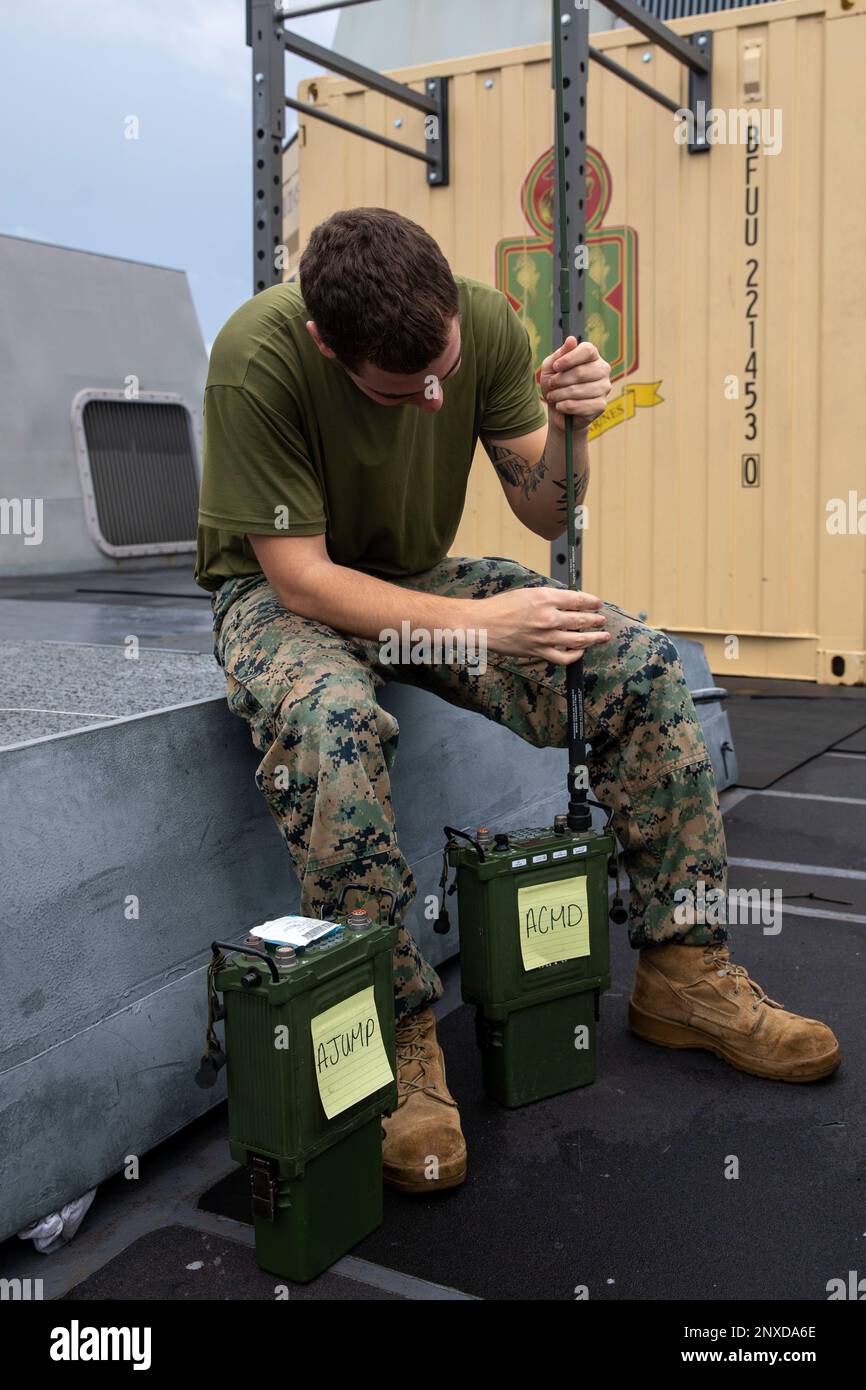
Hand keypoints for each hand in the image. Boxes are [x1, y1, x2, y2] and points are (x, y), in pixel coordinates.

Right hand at [477, 586, 610, 664]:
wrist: (484, 624)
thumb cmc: (502, 606)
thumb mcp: (528, 592)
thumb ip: (549, 597)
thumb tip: (568, 602)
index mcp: (546, 598)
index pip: (578, 600)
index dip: (592, 602)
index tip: (598, 604)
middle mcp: (548, 617)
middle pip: (582, 620)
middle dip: (596, 620)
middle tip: (602, 620)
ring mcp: (545, 637)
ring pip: (578, 640)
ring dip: (594, 638)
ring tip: (602, 636)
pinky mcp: (539, 651)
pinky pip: (563, 657)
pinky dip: (575, 655)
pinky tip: (580, 651)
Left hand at [540, 336, 610, 432]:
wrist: (558, 411)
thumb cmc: (556, 385)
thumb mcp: (551, 367)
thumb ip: (560, 354)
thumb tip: (571, 339)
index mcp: (592, 356)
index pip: (587, 350)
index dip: (569, 358)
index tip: (555, 367)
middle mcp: (602, 369)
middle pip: (581, 372)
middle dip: (560, 380)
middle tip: (551, 385)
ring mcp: (604, 387)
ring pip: (579, 390)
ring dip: (560, 395)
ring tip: (553, 396)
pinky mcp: (601, 405)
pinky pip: (581, 405)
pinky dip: (566, 406)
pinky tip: (561, 406)